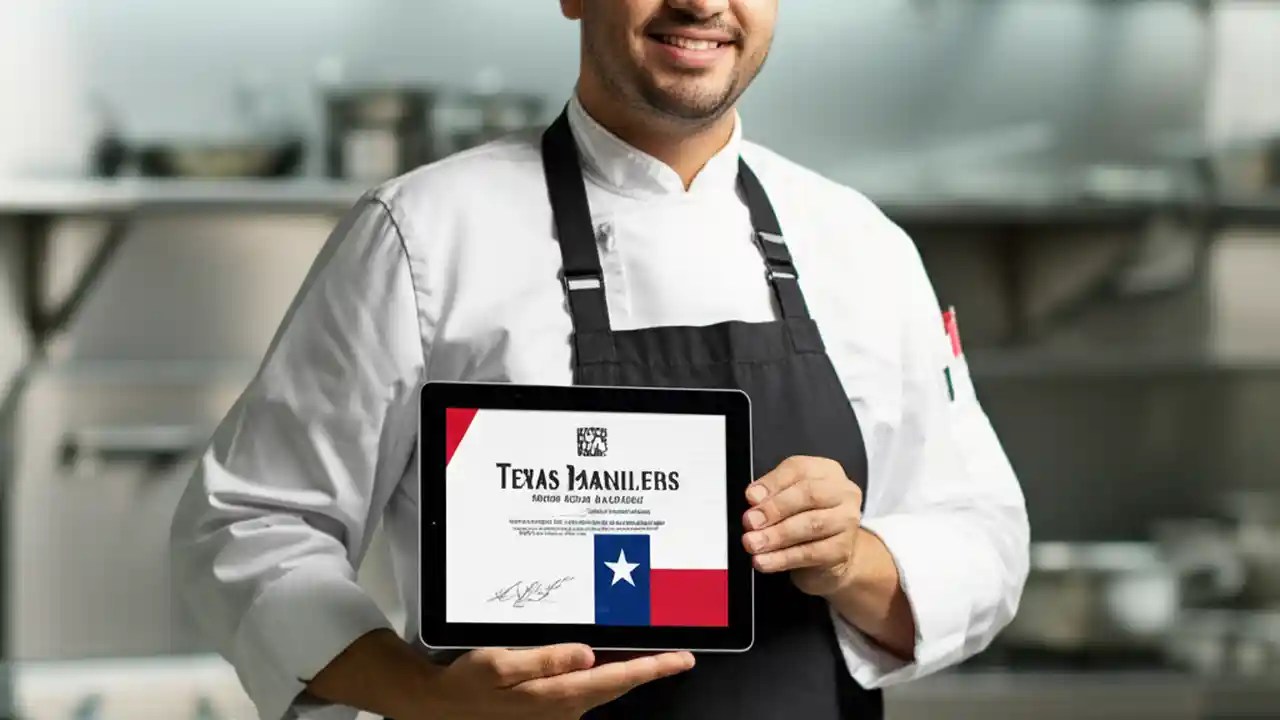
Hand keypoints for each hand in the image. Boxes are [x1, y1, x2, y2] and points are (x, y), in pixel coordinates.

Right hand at [412, 644, 694, 719]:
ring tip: (651, 654)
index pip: (617, 677)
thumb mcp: (501, 664)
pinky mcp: (549, 711)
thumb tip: (588, 654)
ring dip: (627, 672)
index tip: (683, 660)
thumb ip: (546, 659)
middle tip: (679, 657)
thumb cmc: (469, 684)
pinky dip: (603, 677)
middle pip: (618, 685)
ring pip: (604, 688)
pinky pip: (586, 691)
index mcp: (557, 695)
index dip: (653, 668)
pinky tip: (606, 662)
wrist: (441, 709)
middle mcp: (565, 708)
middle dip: (650, 671)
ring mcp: (558, 713)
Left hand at [741, 456, 863, 597]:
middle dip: (775, 509)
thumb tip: (755, 497)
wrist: (828, 556)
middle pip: (809, 495)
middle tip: (751, 522)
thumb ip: (771, 493)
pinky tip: (765, 561)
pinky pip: (811, 553)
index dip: (772, 484)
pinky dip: (783, 558)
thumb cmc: (804, 518)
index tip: (750, 497)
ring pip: (811, 525)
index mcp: (825, 471)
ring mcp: (846, 521)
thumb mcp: (786, 498)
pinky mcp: (843, 550)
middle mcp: (842, 492)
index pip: (799, 469)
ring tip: (753, 543)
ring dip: (776, 535)